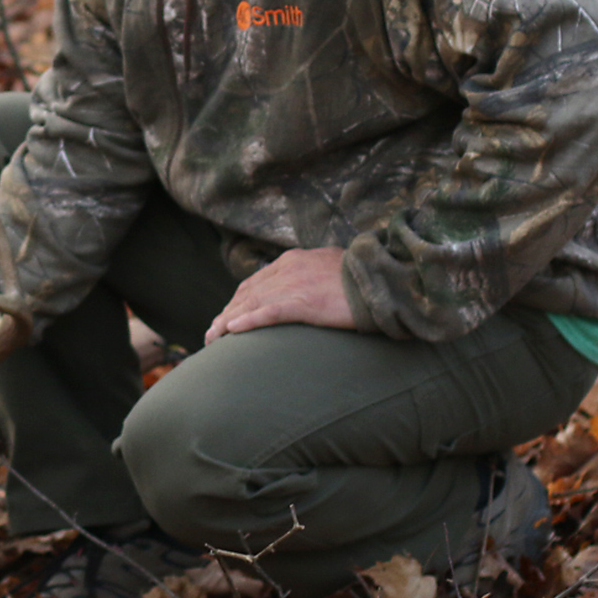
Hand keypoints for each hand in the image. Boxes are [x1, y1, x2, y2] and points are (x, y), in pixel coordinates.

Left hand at [204, 246, 356, 343]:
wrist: (385, 277)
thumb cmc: (364, 278)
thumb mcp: (332, 268)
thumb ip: (314, 274)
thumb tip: (309, 287)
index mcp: (294, 260)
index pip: (256, 281)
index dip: (237, 301)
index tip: (226, 317)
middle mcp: (289, 269)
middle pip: (248, 293)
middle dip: (227, 313)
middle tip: (212, 333)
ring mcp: (296, 285)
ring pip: (252, 303)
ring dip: (228, 321)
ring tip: (213, 338)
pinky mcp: (306, 303)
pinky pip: (269, 313)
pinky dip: (248, 322)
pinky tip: (232, 332)